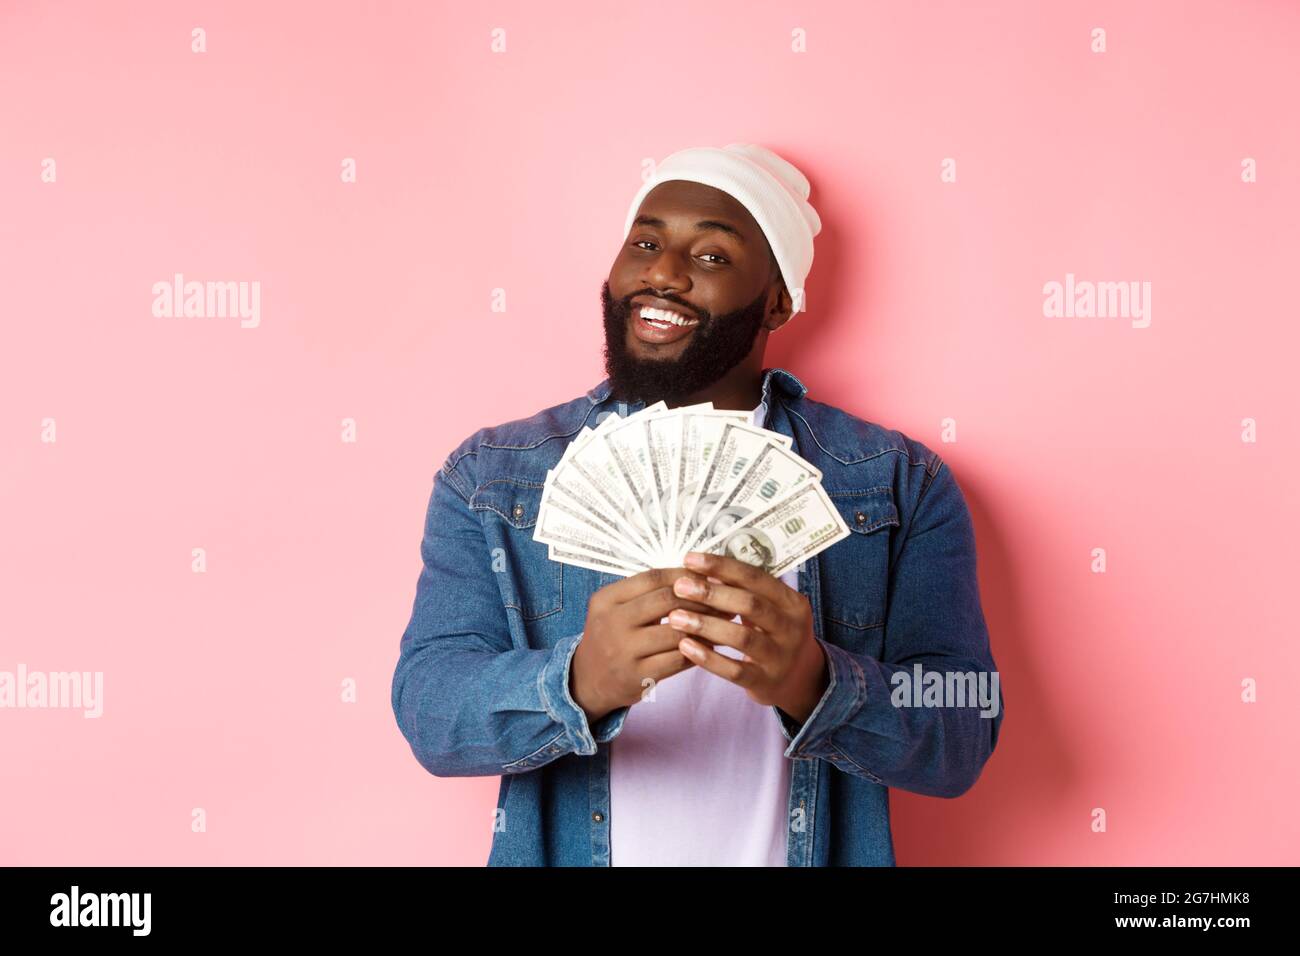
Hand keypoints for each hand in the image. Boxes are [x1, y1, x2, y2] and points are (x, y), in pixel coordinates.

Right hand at [570, 566, 734, 723]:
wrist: (588, 681)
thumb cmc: (611, 637)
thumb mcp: (615, 608)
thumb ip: (646, 592)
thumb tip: (697, 575)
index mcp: (607, 599)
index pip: (653, 578)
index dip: (685, 575)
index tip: (708, 576)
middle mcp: (611, 623)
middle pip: (666, 601)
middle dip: (700, 598)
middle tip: (724, 598)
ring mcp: (624, 652)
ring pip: (675, 632)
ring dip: (705, 625)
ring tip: (724, 621)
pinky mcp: (637, 677)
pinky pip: (678, 660)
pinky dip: (699, 650)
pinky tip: (712, 644)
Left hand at [664, 551, 828, 722]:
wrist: (798, 679)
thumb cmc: (773, 633)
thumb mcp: (768, 609)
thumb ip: (742, 590)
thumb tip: (705, 570)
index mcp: (793, 602)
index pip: (756, 577)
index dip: (722, 566)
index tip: (690, 559)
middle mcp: (792, 628)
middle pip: (750, 604)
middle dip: (711, 594)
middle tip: (680, 587)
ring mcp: (780, 657)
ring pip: (741, 637)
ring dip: (705, 625)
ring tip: (675, 617)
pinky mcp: (765, 682)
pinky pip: (733, 670)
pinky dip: (708, 657)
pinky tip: (684, 646)